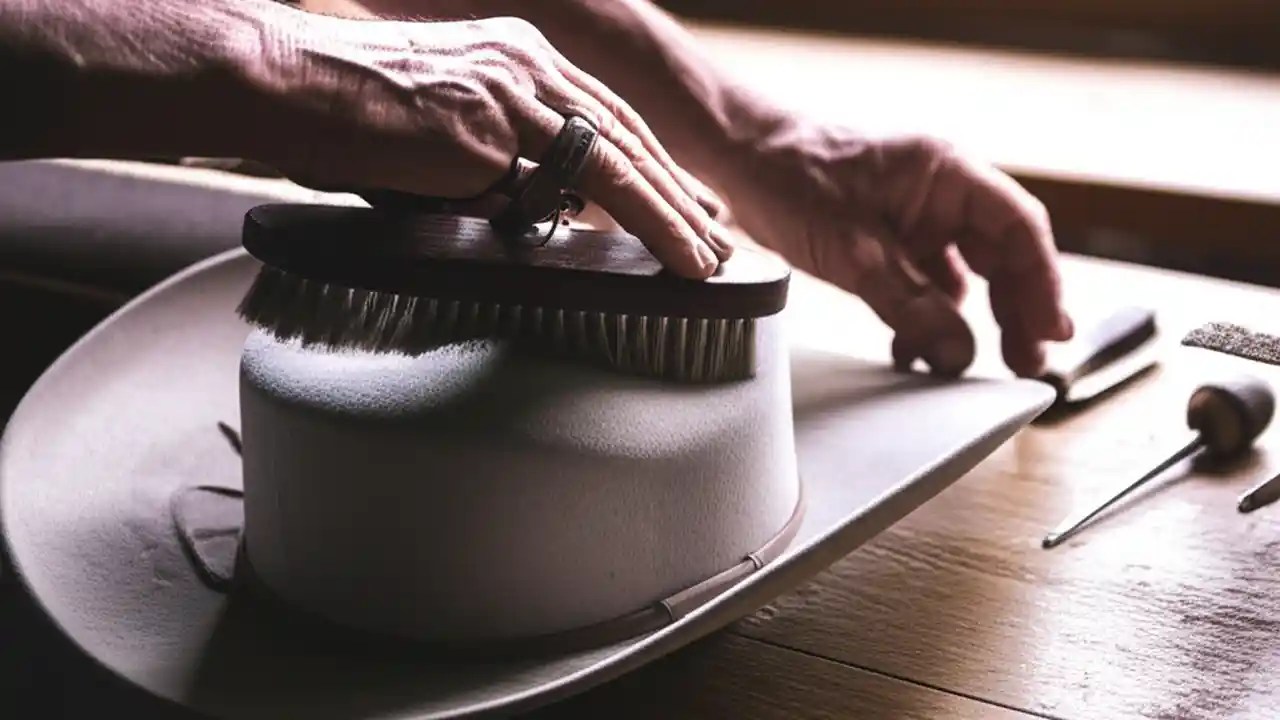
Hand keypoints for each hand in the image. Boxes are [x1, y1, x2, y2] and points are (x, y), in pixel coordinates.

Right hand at [257, 11, 730, 276]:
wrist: (290, 86)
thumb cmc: (344, 117)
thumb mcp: (436, 134)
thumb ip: (489, 160)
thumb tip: (518, 204)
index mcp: (515, 58)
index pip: (601, 115)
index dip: (648, 162)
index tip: (682, 199)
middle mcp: (528, 62)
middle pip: (628, 132)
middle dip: (676, 189)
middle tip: (714, 234)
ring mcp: (520, 87)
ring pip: (626, 156)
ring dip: (676, 213)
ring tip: (708, 258)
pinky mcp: (507, 121)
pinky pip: (598, 177)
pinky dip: (649, 219)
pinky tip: (677, 254)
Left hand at [727, 124, 1073, 376]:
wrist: (736, 158)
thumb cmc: (790, 178)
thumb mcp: (852, 250)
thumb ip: (910, 304)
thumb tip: (959, 356)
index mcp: (946, 173)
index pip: (1019, 229)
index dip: (1044, 283)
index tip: (1051, 332)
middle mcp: (940, 193)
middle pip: (1002, 256)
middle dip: (1015, 311)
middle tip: (1025, 363)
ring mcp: (915, 217)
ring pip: (965, 276)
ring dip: (968, 323)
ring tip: (968, 369)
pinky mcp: (888, 240)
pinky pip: (924, 285)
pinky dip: (924, 320)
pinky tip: (914, 353)